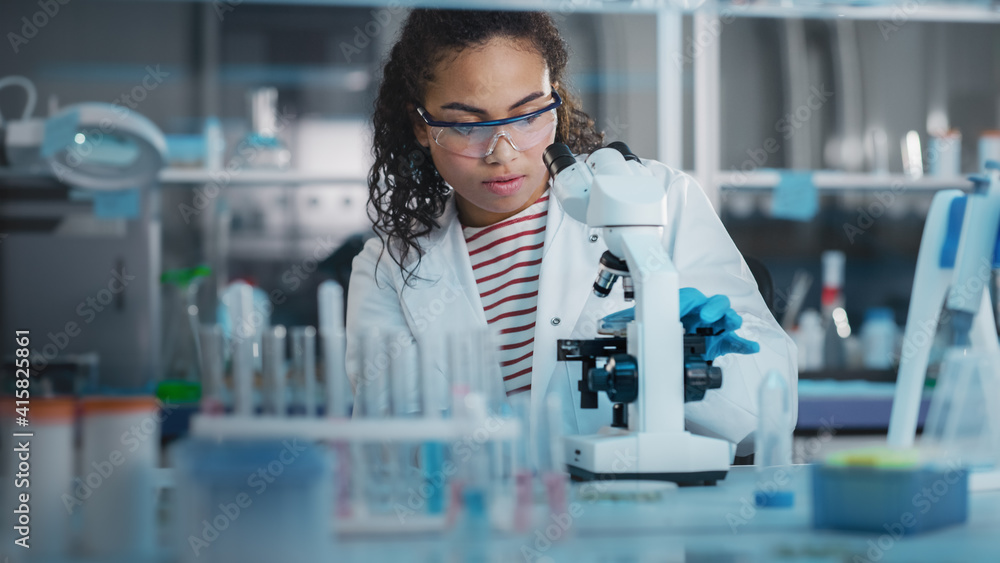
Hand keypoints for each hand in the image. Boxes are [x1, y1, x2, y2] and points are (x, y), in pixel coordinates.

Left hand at [597, 288, 759, 360]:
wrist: (678, 342)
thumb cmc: (666, 325)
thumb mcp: (645, 322)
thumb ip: (627, 321)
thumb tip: (604, 323)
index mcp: (682, 304)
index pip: (686, 297)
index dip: (685, 302)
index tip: (681, 310)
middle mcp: (701, 311)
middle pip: (713, 301)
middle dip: (712, 308)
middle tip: (705, 318)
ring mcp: (714, 325)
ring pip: (728, 315)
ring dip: (729, 319)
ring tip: (730, 326)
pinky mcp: (722, 341)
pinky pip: (736, 341)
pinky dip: (744, 343)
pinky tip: (750, 347)